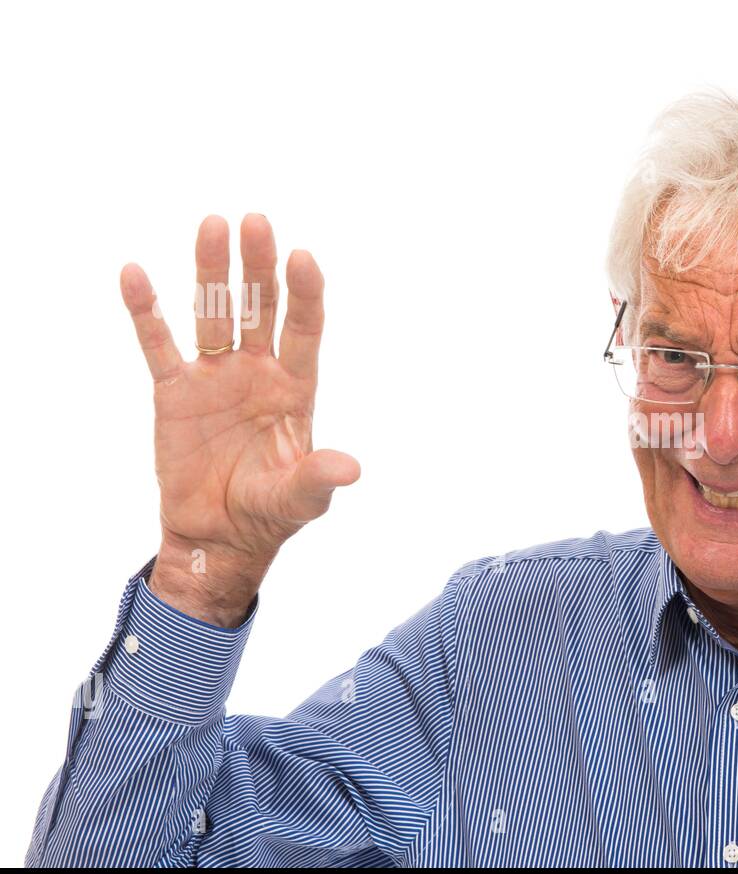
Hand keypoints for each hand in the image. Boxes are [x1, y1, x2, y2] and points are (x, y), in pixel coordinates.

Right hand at [122, 214, 359, 625]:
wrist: (219, 536)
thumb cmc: (269, 515)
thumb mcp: (300, 499)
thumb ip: (318, 477)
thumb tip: (350, 469)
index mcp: (294, 389)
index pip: (303, 330)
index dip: (304, 294)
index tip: (302, 257)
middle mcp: (257, 372)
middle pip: (260, 308)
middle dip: (259, 266)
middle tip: (256, 221)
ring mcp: (215, 377)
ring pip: (213, 313)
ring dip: (212, 272)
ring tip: (212, 225)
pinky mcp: (174, 391)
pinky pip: (158, 344)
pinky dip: (146, 311)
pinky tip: (136, 274)